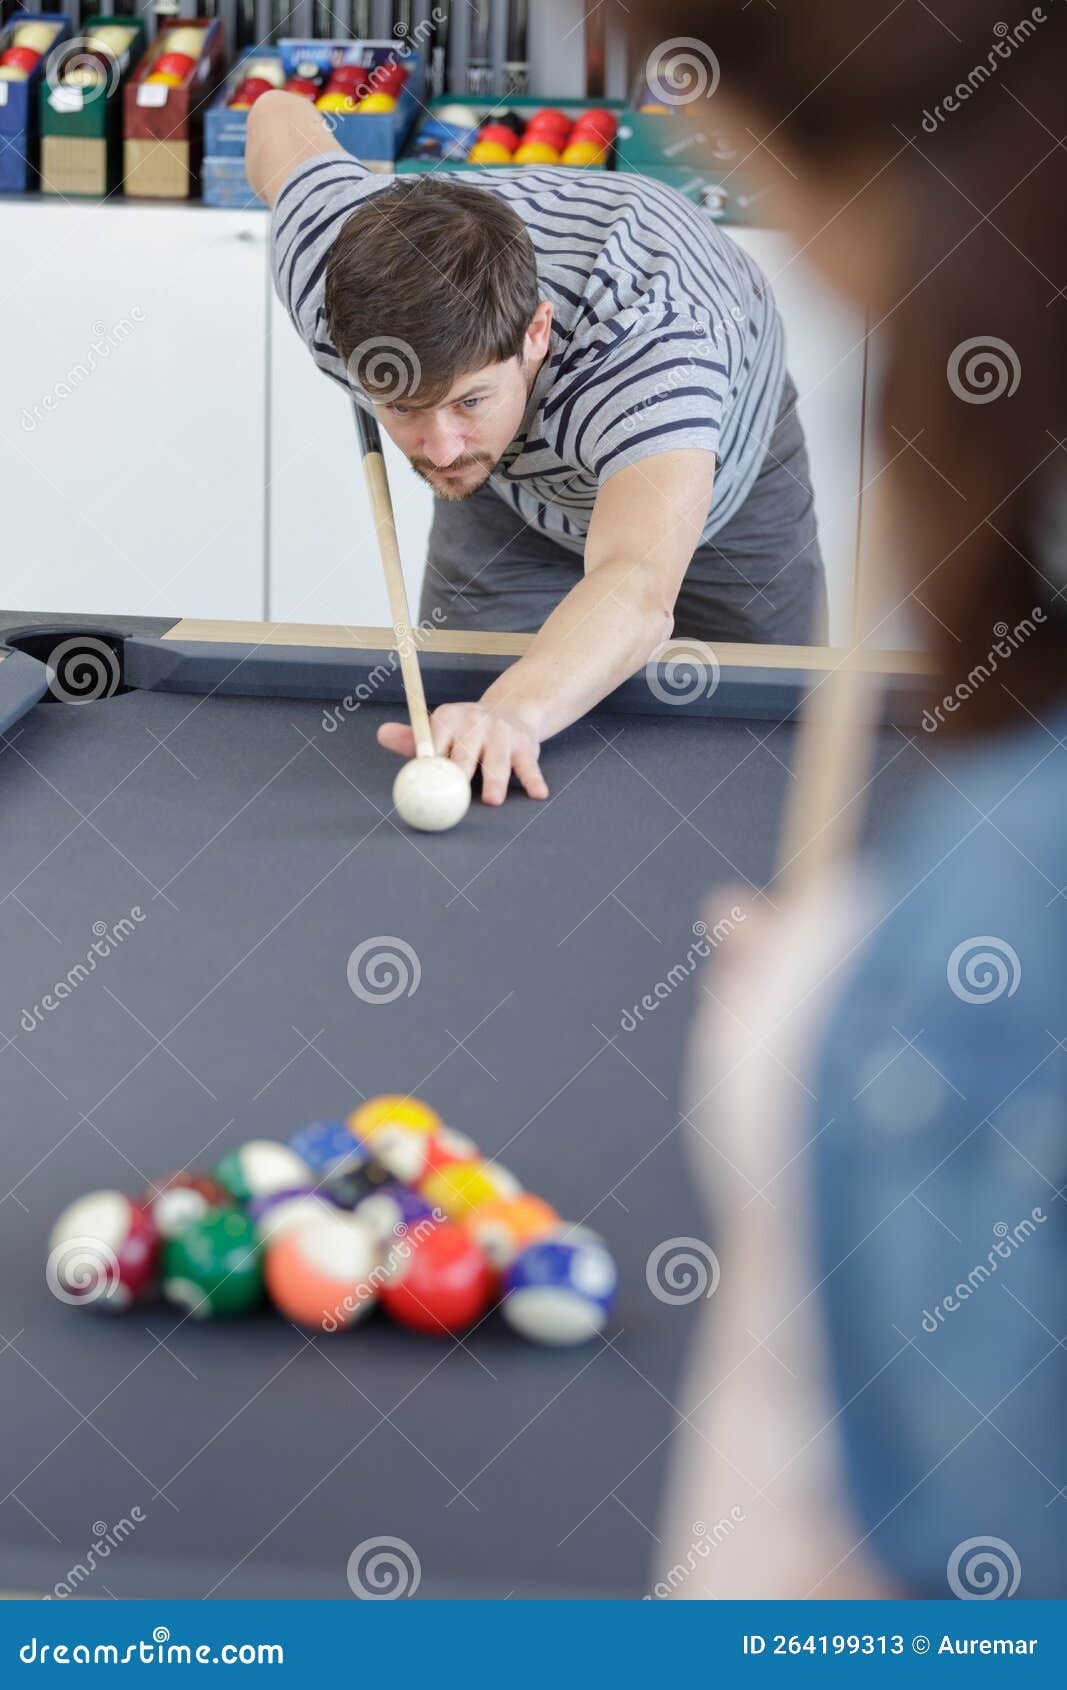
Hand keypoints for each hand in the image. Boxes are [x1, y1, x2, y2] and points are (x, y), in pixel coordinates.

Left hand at [377, 702, 548, 805]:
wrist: (511, 711)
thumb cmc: (466, 732)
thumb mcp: (440, 731)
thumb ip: (412, 739)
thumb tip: (380, 734)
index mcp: (448, 717)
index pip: (436, 741)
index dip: (431, 761)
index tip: (427, 777)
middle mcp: (475, 721)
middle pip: (464, 754)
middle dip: (460, 774)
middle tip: (454, 794)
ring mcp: (501, 732)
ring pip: (496, 762)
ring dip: (495, 781)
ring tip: (492, 800)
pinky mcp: (524, 745)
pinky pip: (528, 766)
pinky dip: (533, 780)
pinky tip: (538, 793)